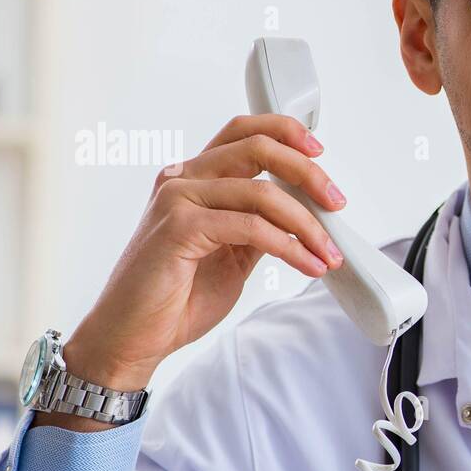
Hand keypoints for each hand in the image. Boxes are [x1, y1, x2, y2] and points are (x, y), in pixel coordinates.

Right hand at [38, 115, 347, 427]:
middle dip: (308, 173)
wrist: (132, 338)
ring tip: (329, 253)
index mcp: (194, 179)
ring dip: (307, 224)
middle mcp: (182, 179)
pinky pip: (251, 227)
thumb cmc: (176, 298)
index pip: (242, 132)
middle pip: (257, 148)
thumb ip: (258, 227)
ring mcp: (177, 200)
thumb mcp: (232, 255)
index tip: (319, 151)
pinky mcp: (179, 228)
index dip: (284, 131)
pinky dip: (289, 247)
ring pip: (261, 191)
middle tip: (338, 203)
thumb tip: (302, 216)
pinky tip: (307, 265)